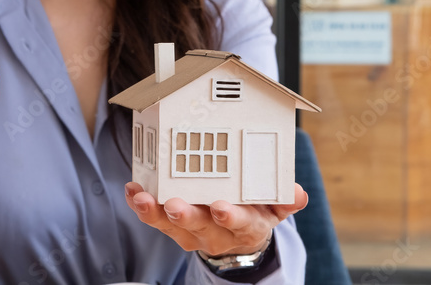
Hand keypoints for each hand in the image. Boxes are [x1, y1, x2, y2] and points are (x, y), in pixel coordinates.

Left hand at [124, 182, 307, 257]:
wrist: (237, 238)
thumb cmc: (255, 212)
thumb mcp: (275, 209)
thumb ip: (285, 201)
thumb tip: (297, 193)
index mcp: (246, 227)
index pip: (241, 224)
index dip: (231, 216)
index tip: (220, 207)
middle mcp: (217, 232)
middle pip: (201, 227)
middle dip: (186, 216)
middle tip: (175, 206)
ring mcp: (193, 232)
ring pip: (173, 226)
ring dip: (156, 212)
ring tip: (143, 199)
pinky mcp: (174, 227)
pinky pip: (156, 218)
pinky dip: (142, 206)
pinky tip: (133, 192)